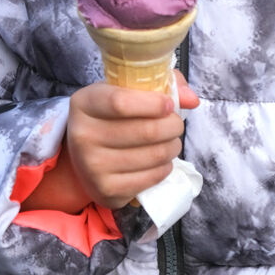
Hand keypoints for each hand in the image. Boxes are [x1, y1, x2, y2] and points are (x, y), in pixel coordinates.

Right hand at [64, 71, 196, 208]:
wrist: (84, 156)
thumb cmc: (110, 117)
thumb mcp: (124, 91)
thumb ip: (159, 84)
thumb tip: (191, 99)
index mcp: (84, 103)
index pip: (121, 103)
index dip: (153, 103)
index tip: (169, 104)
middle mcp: (82, 135)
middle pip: (146, 131)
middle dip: (173, 126)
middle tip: (175, 124)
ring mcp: (92, 166)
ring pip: (154, 155)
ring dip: (173, 147)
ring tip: (170, 142)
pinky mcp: (107, 190)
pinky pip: (152, 178)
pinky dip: (165, 167)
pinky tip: (159, 161)